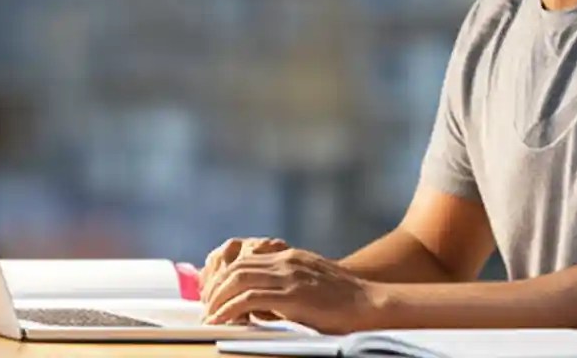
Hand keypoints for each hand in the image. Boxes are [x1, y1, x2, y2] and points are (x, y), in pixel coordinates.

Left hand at [203, 248, 383, 333]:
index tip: (214, 295)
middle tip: (206, 307)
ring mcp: (289, 276)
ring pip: (238, 279)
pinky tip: (222, 321)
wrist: (370, 302)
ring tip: (210, 316)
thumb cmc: (343, 300)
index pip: (244, 259)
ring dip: (218, 299)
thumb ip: (286, 284)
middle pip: (236, 267)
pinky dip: (230, 310)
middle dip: (215, 288)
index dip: (223, 277)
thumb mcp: (310, 282)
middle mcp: (286, 260)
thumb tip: (261, 303)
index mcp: (289, 256)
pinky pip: (250, 299)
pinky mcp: (293, 295)